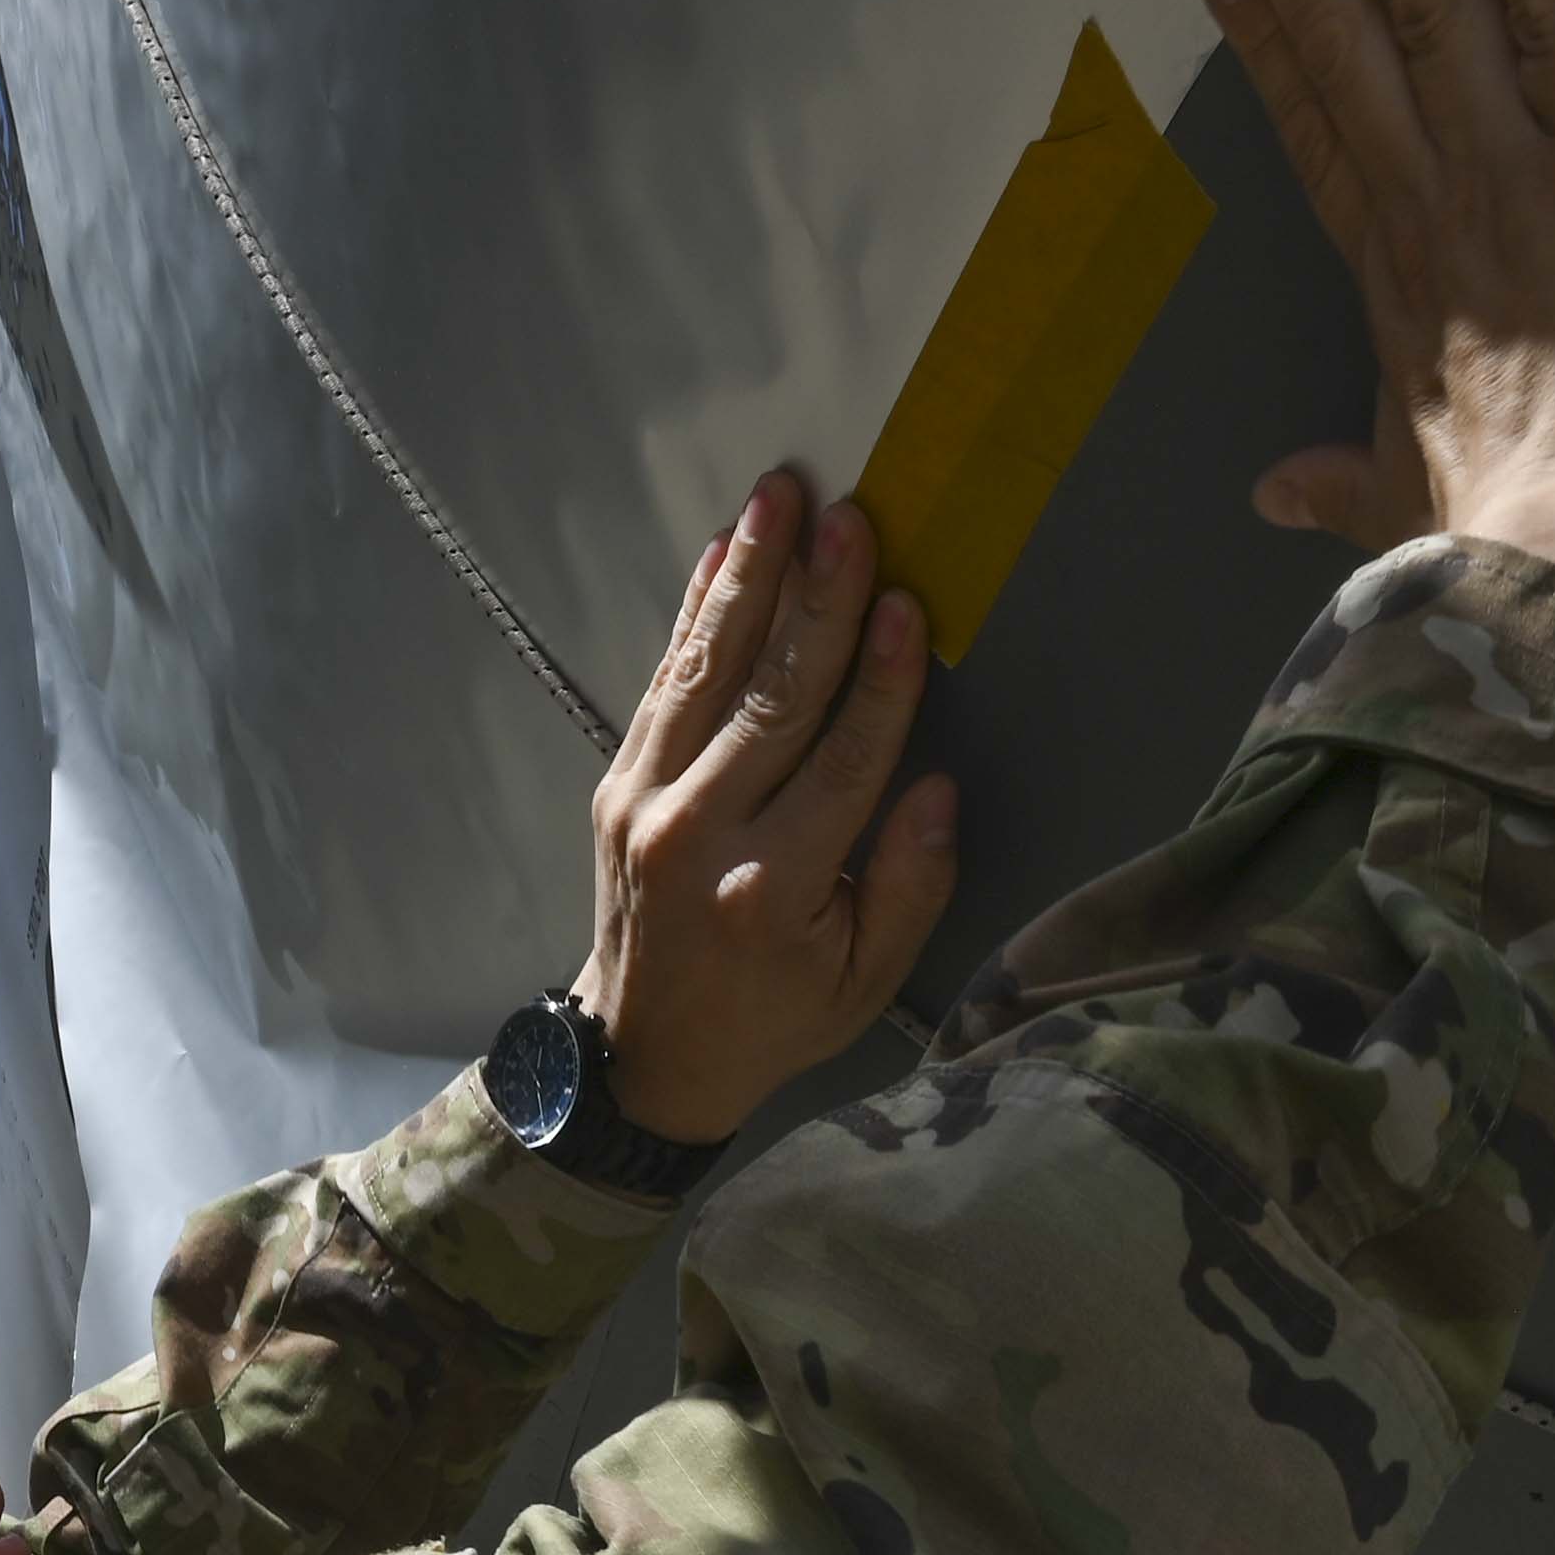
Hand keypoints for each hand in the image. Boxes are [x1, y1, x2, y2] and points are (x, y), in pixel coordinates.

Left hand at [579, 470, 960, 1142]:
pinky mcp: (618, 786)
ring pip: (708, 671)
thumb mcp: (864, 983)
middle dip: (817, 601)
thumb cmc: (773, 1017)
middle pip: (773, 697)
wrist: (644, 1057)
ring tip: (779, 497)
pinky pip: (664, 683)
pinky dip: (693, 614)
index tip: (908, 605)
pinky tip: (722, 550)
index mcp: (770, 889)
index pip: (843, 761)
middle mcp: (699, 835)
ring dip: (748, 577)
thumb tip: (937, 787)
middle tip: (849, 518)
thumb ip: (909, 887)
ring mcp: (646, 804)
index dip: (882, 681)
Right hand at [1192, 0, 1554, 626]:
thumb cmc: (1506, 548)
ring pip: (1426, 3)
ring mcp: (1517, 175)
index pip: (1321, 124)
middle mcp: (1441, 207)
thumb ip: (1342, 482)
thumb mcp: (1405, 510)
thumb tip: (1276, 492)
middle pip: (1347, 40)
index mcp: (1399, 283)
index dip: (1270, 31)